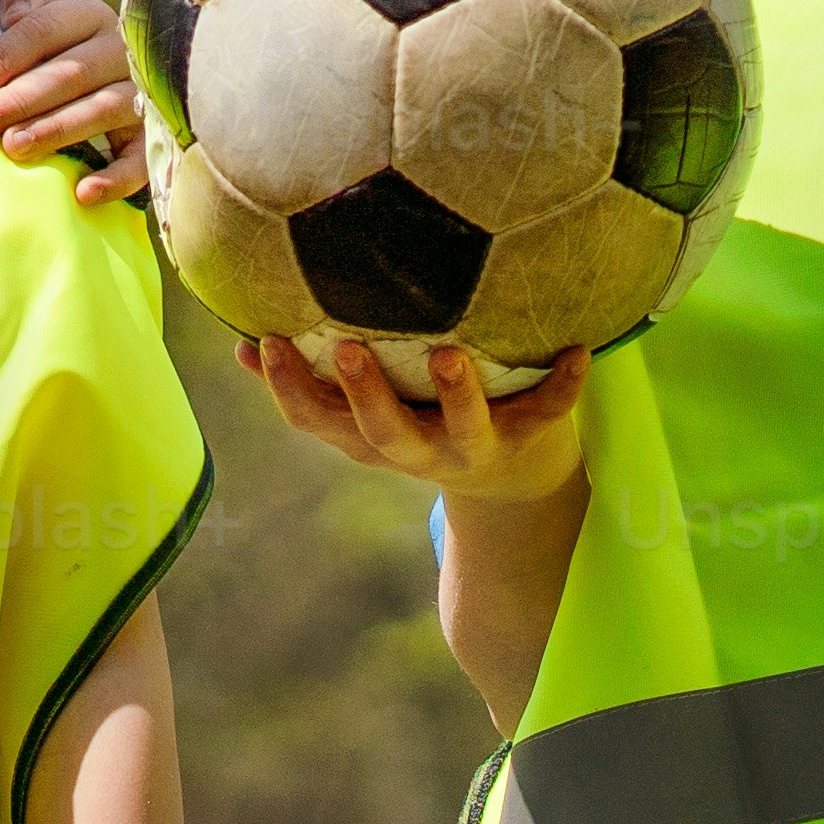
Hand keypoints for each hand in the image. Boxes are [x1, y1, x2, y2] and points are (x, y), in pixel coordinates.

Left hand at [0, 0, 144, 188]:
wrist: (106, 81)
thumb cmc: (57, 51)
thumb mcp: (42, 17)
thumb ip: (25, 2)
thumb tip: (13, 15)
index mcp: (90, 16)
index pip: (45, 27)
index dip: (5, 55)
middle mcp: (122, 50)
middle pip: (73, 71)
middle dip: (22, 97)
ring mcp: (142, 94)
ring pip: (104, 109)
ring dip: (57, 129)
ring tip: (14, 147)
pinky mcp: (153, 137)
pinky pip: (140, 159)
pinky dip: (115, 177)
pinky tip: (83, 193)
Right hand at [233, 329, 590, 500]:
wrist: (512, 479)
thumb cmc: (422, 422)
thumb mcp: (366, 413)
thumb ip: (311, 382)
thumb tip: (244, 343)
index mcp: (374, 440)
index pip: (318, 423)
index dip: (288, 390)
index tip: (267, 343)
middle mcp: (422, 450)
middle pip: (383, 434)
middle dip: (364, 395)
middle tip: (346, 348)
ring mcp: (477, 447)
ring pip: (463, 428)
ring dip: (457, 394)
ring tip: (451, 355)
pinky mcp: (530, 436)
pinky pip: (550, 410)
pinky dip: (565, 383)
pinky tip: (579, 350)